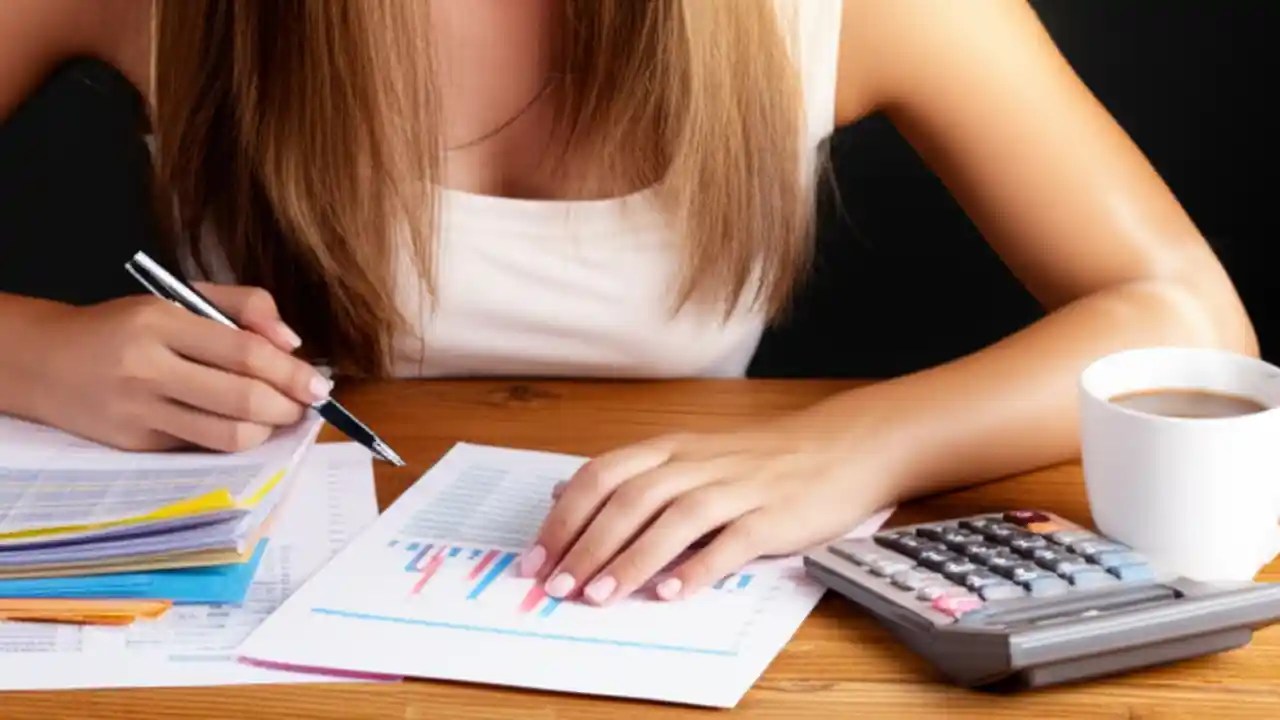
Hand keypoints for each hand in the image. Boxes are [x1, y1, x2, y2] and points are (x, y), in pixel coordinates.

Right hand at [27, 284, 329, 451]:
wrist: (45, 361)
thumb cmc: (125, 325)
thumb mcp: (179, 296)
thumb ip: (243, 306)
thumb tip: (292, 343)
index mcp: (160, 321)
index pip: (246, 353)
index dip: (292, 373)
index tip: (318, 384)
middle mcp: (147, 368)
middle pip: (243, 399)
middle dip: (288, 406)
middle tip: (305, 403)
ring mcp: (140, 412)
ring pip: (228, 435)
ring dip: (267, 430)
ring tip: (278, 416)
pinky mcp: (137, 445)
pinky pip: (203, 448)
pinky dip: (233, 440)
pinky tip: (243, 425)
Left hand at [520, 423, 896, 605]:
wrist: (840, 447)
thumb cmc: (758, 459)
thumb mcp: (688, 455)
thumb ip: (632, 476)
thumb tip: (565, 496)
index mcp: (671, 447)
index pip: (603, 476)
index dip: (565, 518)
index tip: (537, 558)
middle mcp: (698, 462)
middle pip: (630, 500)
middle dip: (587, 546)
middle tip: (559, 586)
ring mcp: (737, 487)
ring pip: (673, 519)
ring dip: (631, 560)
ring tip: (600, 596)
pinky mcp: (773, 514)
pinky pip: (731, 542)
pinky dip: (698, 567)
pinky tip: (671, 593)